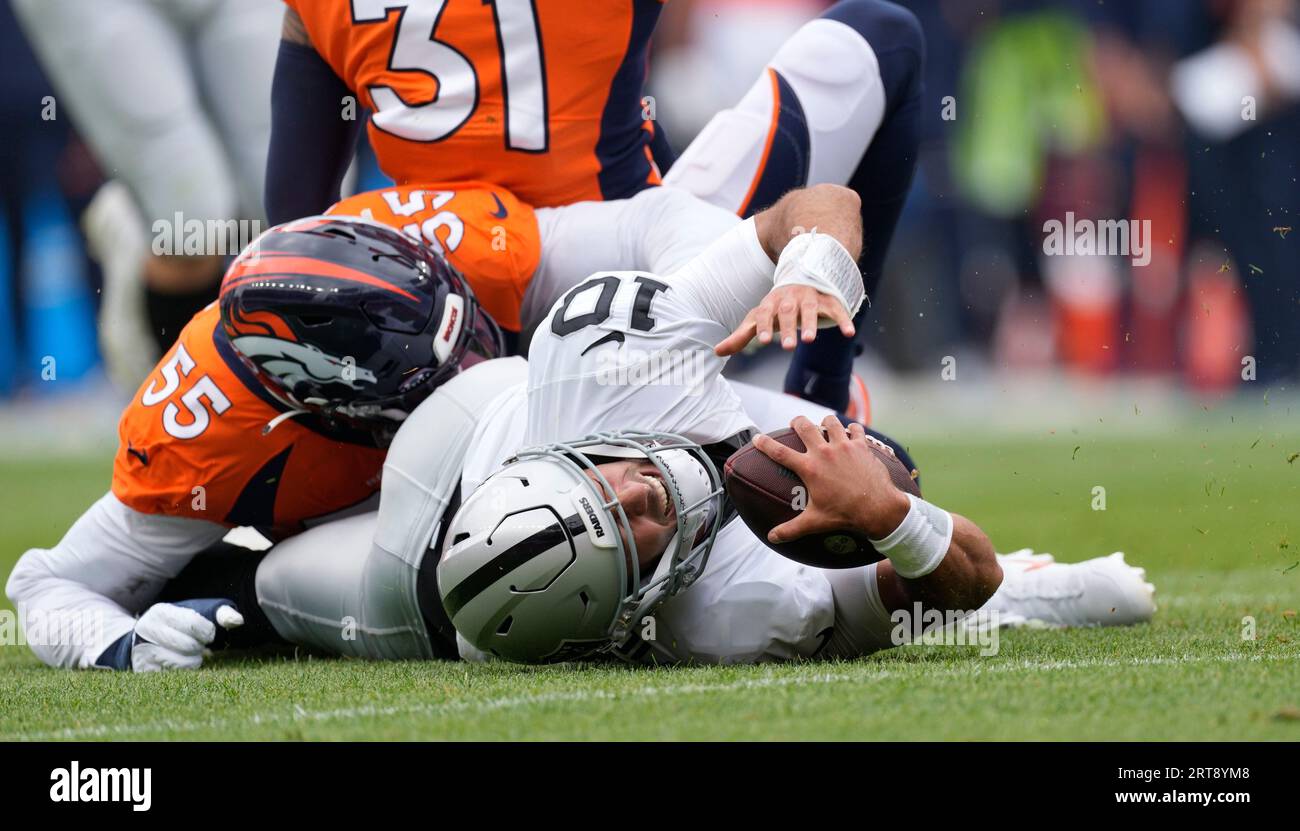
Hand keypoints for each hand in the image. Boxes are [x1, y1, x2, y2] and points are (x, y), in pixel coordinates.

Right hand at [95, 598, 243, 671]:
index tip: (208, 635)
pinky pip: (174, 678)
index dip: (208, 632)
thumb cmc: (177, 625)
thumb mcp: (194, 612)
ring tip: (188, 654)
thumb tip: (239, 620)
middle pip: (189, 646)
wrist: (139, 641)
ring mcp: (142, 652)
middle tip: (197, 645)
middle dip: (199, 648)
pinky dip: (182, 672)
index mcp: (161, 612)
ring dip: (193, 661)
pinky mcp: (143, 672)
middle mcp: (147, 630)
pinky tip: (177, 664)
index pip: (194, 624)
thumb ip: (219, 613)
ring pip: (183, 664)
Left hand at [714, 285, 854, 356]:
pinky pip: (837, 309)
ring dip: (812, 323)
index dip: (765, 326)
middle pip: (788, 312)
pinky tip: (849, 333)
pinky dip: (843, 320)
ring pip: (811, 309)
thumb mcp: (759, 318)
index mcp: (771, 302)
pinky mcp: (829, 300)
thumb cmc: (776, 306)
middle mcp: (790, 298)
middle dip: (788, 328)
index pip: (765, 313)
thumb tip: (716, 352)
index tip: (764, 340)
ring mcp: (810, 297)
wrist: (804, 276)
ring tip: (810, 340)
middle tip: (788, 347)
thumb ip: (740, 336)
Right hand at [753, 415, 909, 543]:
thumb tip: (772, 537)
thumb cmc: (844, 515)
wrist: (877, 508)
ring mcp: (844, 446)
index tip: (757, 438)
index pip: (780, 452)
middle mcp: (824, 452)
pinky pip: (856, 429)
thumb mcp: (814, 522)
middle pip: (804, 427)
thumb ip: (791, 529)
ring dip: (826, 422)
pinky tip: (852, 432)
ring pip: (831, 422)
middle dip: (797, 422)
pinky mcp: (861, 446)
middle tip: (794, 423)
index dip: (765, 444)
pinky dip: (852, 429)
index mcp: (809, 468)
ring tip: (824, 424)